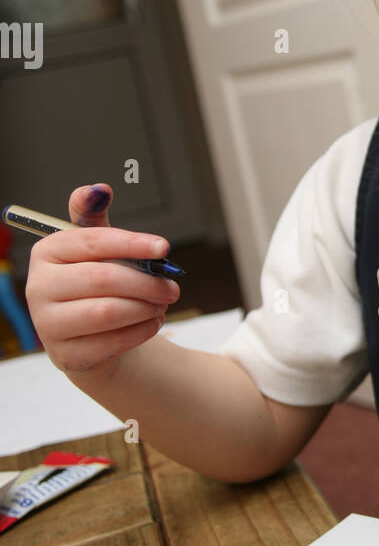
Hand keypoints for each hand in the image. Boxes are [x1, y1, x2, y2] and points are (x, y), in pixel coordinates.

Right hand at [24, 183, 180, 375]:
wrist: (88, 335)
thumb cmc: (95, 283)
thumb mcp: (96, 249)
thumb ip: (96, 218)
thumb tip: (99, 189)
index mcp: (47, 252)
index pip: (92, 242)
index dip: (131, 243)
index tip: (164, 247)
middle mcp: (39, 288)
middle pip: (102, 279)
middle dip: (146, 282)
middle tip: (172, 286)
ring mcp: (48, 325)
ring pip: (108, 313)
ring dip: (146, 308)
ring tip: (161, 304)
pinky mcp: (66, 356)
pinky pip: (113, 342)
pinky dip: (142, 331)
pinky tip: (152, 322)